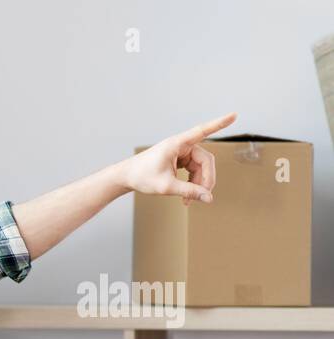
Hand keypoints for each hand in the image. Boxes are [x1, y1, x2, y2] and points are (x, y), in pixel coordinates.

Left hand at [121, 112, 236, 205]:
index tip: (235, 114)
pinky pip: (194, 170)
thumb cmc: (142, 177)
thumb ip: (188, 192)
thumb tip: (208, 198)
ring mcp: (182, 152)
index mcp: (177, 144)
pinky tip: (187, 197)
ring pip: (201, 167)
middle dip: (206, 180)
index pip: (203, 131)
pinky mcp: (180, 159)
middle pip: (206, 160)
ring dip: (199, 184)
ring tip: (189, 201)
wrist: (126, 177)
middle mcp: (182, 145)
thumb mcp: (166, 187)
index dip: (220, 124)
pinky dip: (193, 183)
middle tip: (203, 198)